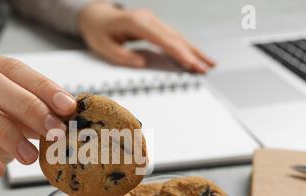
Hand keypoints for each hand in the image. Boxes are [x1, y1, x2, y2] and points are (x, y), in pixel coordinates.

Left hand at [78, 3, 214, 72]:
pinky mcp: (155, 26)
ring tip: (208, 64)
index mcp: (136, 22)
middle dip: (191, 54)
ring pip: (177, 36)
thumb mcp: (103, 46)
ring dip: (193, 50)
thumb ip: (121, 56)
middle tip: (205, 68)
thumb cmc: (98, 32)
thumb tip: (141, 63)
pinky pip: (173, 37)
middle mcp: (148, 18)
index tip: (189, 63)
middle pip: (174, 37)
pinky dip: (185, 47)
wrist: (96, 16)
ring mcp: (153, 20)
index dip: (177, 52)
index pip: (161, 39)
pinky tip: (195, 56)